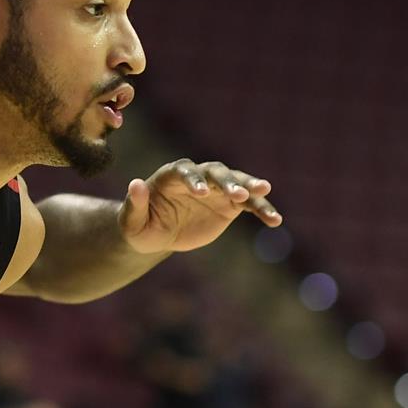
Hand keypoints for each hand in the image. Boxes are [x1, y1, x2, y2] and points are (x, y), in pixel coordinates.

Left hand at [120, 159, 278, 254]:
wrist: (158, 235)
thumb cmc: (140, 226)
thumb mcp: (132, 221)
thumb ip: (135, 203)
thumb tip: (135, 184)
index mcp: (172, 176)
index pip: (184, 171)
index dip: (193, 180)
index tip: (201, 193)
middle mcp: (197, 177)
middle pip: (215, 172)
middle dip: (226, 181)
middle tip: (238, 193)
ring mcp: (216, 189)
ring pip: (237, 183)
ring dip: (251, 188)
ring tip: (265, 192)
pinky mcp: (230, 205)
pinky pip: (249, 204)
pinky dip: (261, 209)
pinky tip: (275, 220)